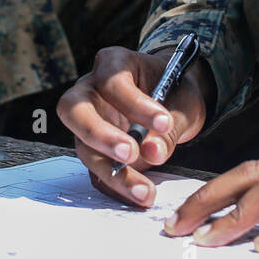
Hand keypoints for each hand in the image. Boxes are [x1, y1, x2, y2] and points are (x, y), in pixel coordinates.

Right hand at [58, 46, 212, 206]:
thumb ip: (169, 128)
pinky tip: (138, 195)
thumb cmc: (175, 92)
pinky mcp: (92, 147)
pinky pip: (95, 168)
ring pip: (83, 146)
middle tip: (131, 154)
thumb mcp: (183, 102)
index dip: (134, 103)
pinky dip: (116, 185)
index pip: (113, 81)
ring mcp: (87, 120)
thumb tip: (154, 152)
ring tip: (143, 191)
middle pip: (75, 109)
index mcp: (114, 64)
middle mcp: (90, 89)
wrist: (173, 102)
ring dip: (111, 172)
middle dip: (101, 135)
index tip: (163, 122)